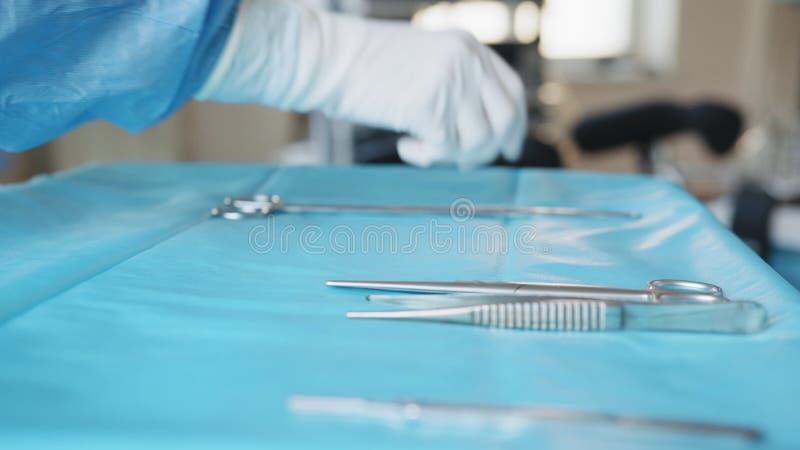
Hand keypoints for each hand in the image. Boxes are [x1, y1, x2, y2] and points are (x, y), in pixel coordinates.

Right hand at [196, 0, 527, 167]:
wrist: (327, 58)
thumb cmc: (364, 66)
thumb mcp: (425, 64)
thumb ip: (457, 87)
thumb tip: (481, 131)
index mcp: (468, 47)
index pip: (512, 91)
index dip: (514, 126)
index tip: (509, 148)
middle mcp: (466, 61)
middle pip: (503, 120)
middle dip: (486, 150)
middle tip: (459, 161)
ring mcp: (450, 82)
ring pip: (477, 141)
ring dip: (451, 155)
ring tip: (422, 146)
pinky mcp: (428, 106)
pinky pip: (445, 150)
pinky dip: (426, 157)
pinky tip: (405, 144)